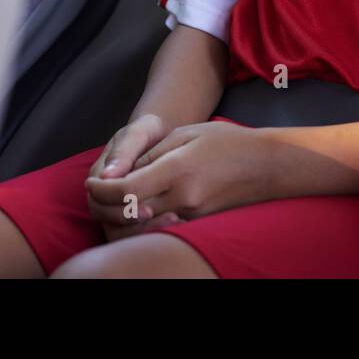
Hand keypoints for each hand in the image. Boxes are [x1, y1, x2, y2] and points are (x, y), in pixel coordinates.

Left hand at [85, 120, 276, 224]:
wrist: (267, 165)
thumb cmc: (228, 142)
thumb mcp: (187, 134)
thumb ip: (152, 154)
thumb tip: (120, 173)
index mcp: (178, 170)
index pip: (125, 190)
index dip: (100, 189)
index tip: (91, 182)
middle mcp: (183, 198)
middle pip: (129, 212)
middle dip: (105, 204)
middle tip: (95, 191)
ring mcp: (192, 214)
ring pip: (143, 223)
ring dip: (122, 213)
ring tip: (113, 198)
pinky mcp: (198, 223)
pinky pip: (162, 224)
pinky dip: (144, 218)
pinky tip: (140, 205)